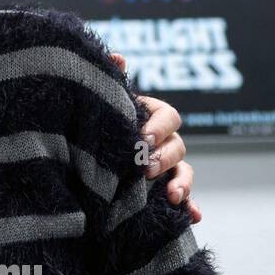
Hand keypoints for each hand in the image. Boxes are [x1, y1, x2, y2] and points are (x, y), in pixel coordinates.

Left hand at [111, 53, 200, 224]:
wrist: (81, 152)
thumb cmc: (97, 119)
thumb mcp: (102, 100)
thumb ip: (111, 79)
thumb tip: (117, 58)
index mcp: (151, 116)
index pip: (168, 117)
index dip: (159, 127)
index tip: (142, 138)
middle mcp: (162, 142)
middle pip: (177, 147)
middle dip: (164, 158)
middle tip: (144, 168)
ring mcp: (165, 167)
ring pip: (184, 173)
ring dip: (182, 183)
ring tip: (172, 196)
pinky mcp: (162, 189)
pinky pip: (183, 199)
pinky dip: (191, 207)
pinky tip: (193, 216)